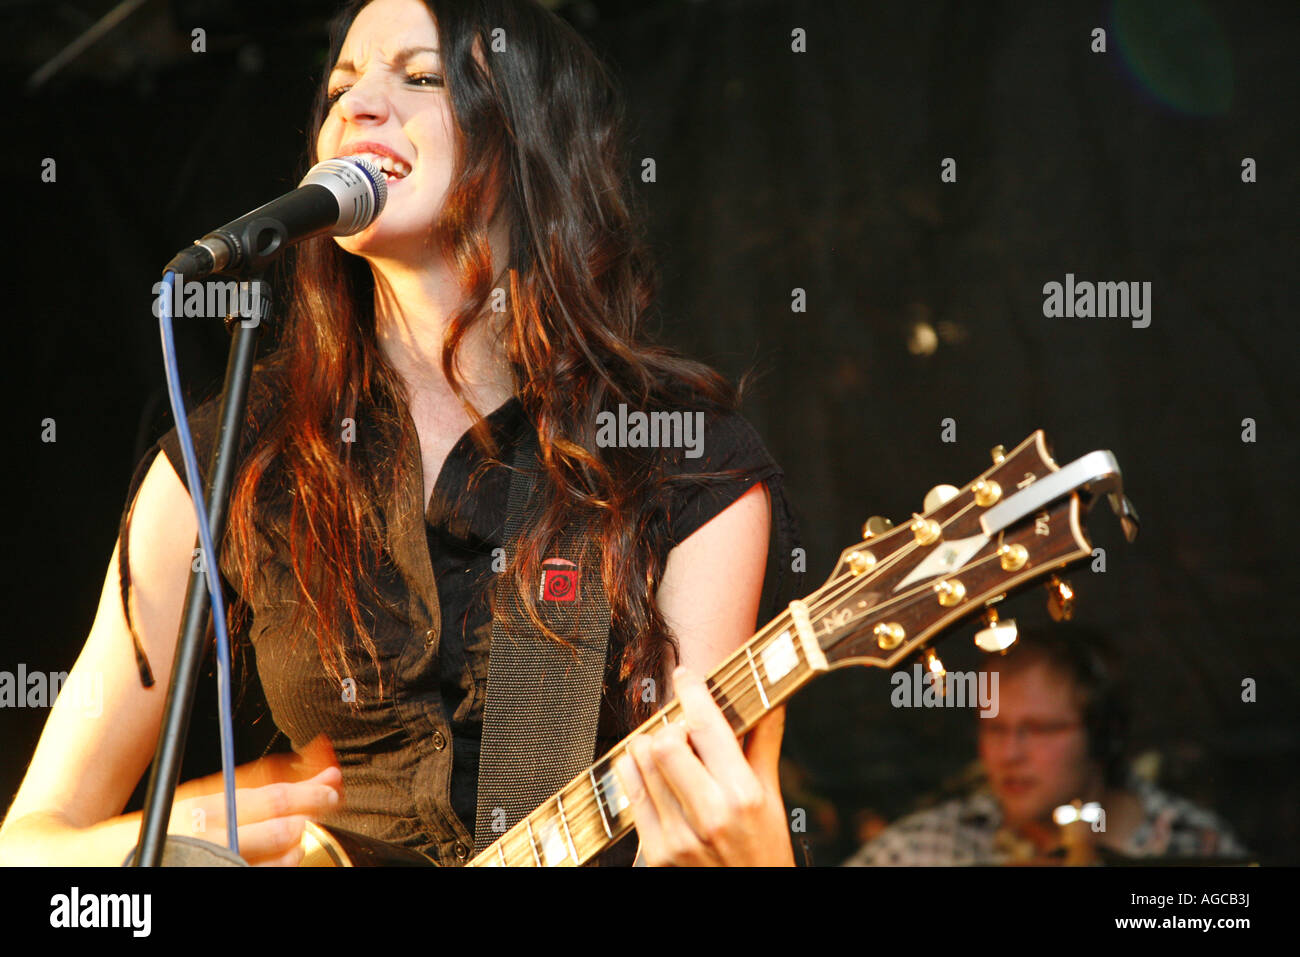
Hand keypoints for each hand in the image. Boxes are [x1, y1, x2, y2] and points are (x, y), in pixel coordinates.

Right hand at [167, 734, 342, 865]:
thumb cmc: (155, 828)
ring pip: (282, 858)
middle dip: (313, 810)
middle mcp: (215, 840)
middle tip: (330, 798)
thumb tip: (289, 768)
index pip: (274, 798)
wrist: (113, 860)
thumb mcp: (193, 797)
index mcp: (207, 809)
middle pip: (284, 828)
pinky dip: (282, 863)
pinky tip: (285, 854)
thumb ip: (239, 786)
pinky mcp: (222, 876)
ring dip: (299, 842)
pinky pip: (266, 873)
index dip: (311, 789)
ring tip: (300, 828)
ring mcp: (219, 863)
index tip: (331, 780)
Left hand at [613, 666, 794, 865]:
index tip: (687, 676)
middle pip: (665, 743)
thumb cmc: (766, 853)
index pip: (708, 727)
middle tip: (682, 730)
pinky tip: (652, 773)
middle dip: (671, 727)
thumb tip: (770, 703)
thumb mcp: (773, 800)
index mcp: (743, 795)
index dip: (693, 693)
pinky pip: (630, 794)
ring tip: (667, 751)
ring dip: (650, 746)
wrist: (752, 905)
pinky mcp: (656, 853)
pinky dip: (636, 772)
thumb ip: (764, 747)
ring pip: (641, 763)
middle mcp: (710, 815)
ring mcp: (678, 836)